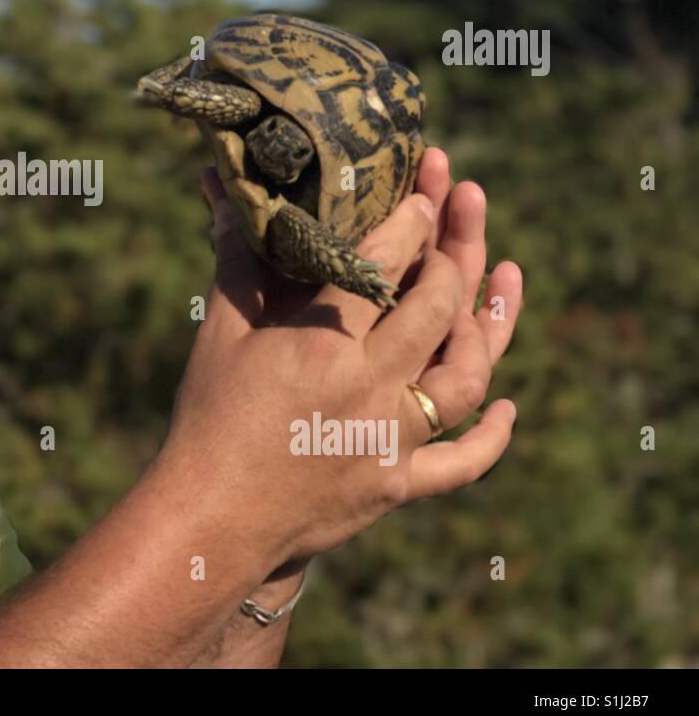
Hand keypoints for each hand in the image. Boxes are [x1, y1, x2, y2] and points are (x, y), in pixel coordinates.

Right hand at [161, 150, 522, 569]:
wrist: (211, 517)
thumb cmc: (208, 420)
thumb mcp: (221, 336)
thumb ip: (236, 266)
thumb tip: (227, 202)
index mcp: (324, 346)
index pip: (382, 268)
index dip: (409, 225)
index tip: (423, 198)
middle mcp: (371, 389)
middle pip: (438, 311)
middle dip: (453, 257)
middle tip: (454, 226)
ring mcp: (392, 441)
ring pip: (466, 378)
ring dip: (485, 329)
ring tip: (491, 286)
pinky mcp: (399, 484)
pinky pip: (464, 460)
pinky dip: (492, 434)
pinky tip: (507, 404)